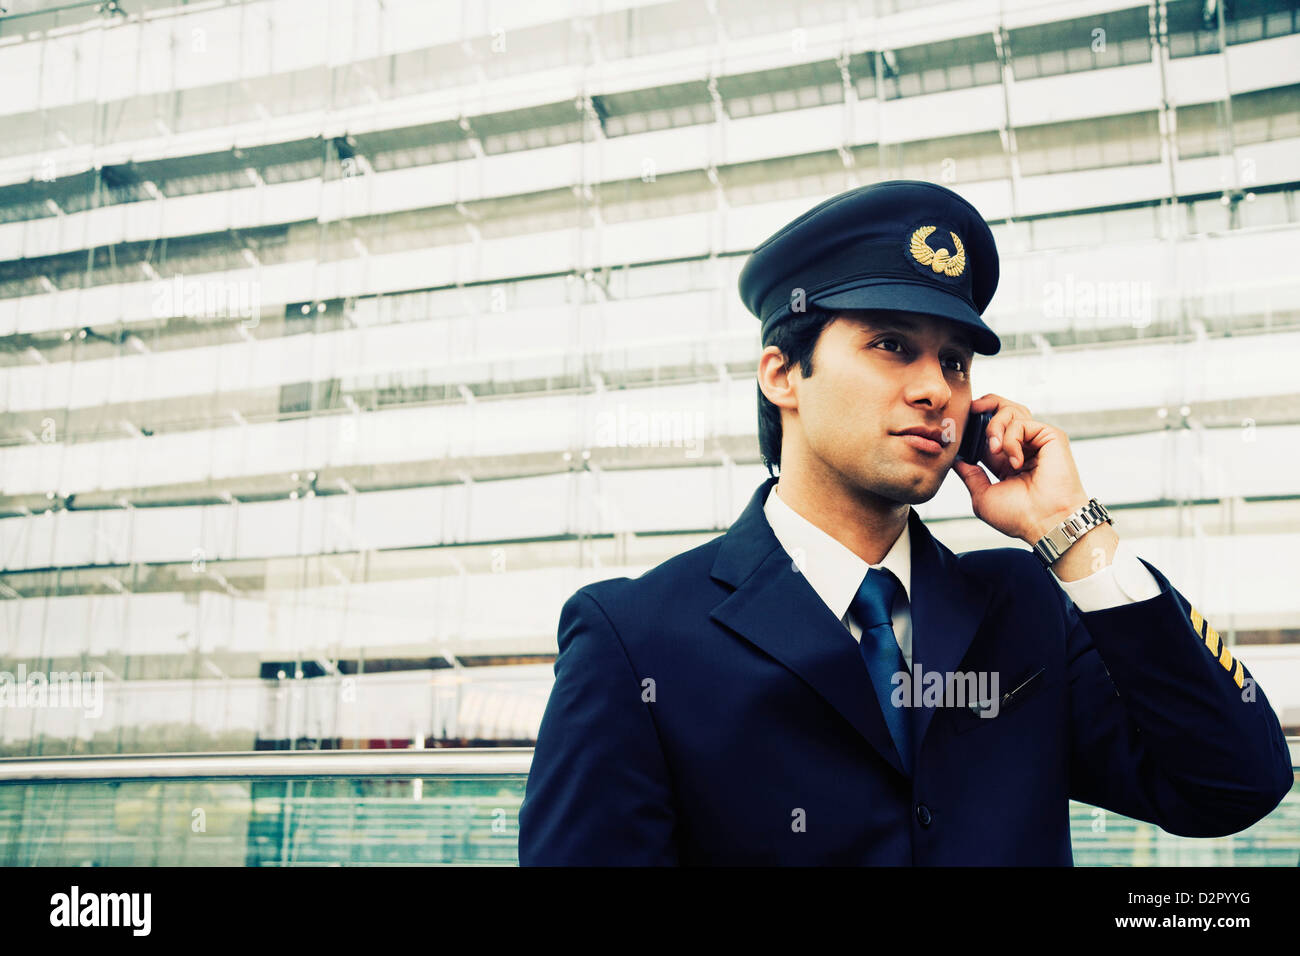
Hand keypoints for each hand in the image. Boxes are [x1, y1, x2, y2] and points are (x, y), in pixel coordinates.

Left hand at [951, 394, 1090, 543]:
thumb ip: (969, 475)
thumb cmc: (1018, 516)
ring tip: (994, 448)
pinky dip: (1012, 438)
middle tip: (972, 411)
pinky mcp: (1051, 436)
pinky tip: (1015, 461)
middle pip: (1003, 409)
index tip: (960, 423)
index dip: (973, 422)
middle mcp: (1022, 446)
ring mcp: (1037, 440)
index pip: (988, 429)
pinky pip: (1022, 422)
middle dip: (985, 406)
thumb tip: (956, 460)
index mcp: (1006, 459)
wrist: (1044, 522)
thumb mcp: (982, 495)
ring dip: (995, 425)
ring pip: (1011, 411)